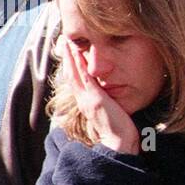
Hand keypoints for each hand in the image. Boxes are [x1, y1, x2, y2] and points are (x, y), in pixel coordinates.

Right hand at [62, 37, 139, 153]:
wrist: (119, 144)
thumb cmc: (120, 132)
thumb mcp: (112, 113)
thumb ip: (110, 103)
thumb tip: (115, 97)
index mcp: (86, 103)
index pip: (76, 80)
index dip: (71, 65)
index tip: (70, 51)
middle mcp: (83, 100)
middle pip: (71, 74)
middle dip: (67, 57)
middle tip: (64, 41)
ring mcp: (87, 99)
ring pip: (74, 74)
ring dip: (70, 57)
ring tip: (67, 41)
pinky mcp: (95, 100)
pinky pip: (84, 78)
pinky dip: (79, 65)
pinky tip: (77, 53)